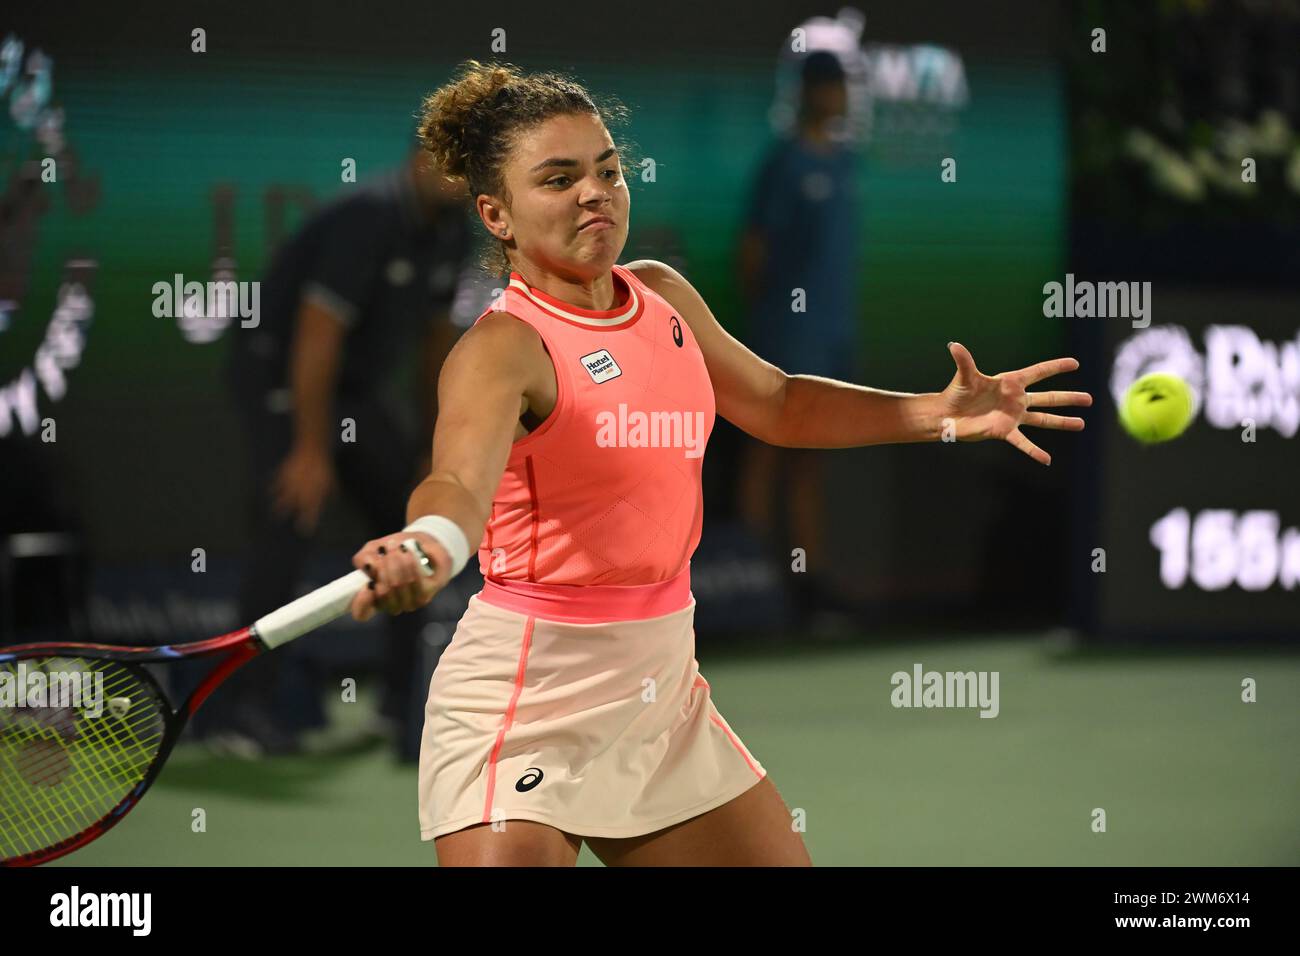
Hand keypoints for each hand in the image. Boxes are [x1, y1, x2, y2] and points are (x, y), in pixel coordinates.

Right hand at [270, 442, 336, 533]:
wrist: (312, 452)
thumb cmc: (324, 468)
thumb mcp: (331, 481)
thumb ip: (331, 492)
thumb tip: (332, 499)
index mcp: (312, 495)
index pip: (309, 514)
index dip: (307, 524)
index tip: (304, 532)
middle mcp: (299, 493)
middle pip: (290, 508)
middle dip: (285, 515)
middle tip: (280, 521)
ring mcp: (289, 485)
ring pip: (280, 499)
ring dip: (277, 506)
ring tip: (274, 512)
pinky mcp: (283, 476)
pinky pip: (275, 484)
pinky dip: (272, 488)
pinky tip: (270, 491)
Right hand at [349, 532, 451, 621]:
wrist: (422, 545)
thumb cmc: (394, 550)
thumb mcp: (373, 550)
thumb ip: (364, 558)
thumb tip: (368, 566)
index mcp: (374, 600)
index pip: (362, 613)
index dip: (362, 602)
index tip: (367, 583)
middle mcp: (391, 607)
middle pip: (384, 591)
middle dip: (384, 565)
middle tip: (385, 547)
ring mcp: (409, 604)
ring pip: (398, 585)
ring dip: (397, 562)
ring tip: (398, 546)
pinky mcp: (425, 595)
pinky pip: (414, 581)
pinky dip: (410, 564)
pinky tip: (408, 553)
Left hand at [937, 342, 1092, 465]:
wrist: (947, 415)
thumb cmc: (956, 393)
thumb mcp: (965, 376)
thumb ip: (964, 361)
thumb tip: (954, 345)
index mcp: (1010, 382)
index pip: (1038, 372)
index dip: (1056, 367)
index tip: (1075, 363)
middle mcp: (1016, 399)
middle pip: (1048, 398)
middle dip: (1069, 398)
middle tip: (1089, 398)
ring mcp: (1013, 416)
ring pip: (1043, 419)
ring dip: (1062, 422)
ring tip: (1082, 423)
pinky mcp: (1005, 431)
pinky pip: (1023, 442)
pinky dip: (1034, 451)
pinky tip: (1047, 460)